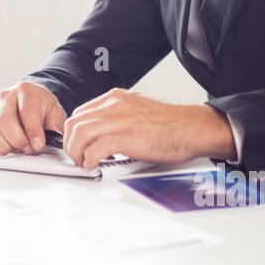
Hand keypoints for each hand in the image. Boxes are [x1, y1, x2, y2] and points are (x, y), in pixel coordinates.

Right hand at [0, 80, 66, 154]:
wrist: (28, 100)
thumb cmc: (41, 106)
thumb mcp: (55, 112)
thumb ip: (55, 125)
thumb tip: (54, 139)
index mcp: (25, 90)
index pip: (26, 111)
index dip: (32, 131)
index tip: (38, 145)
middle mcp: (5, 97)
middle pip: (4, 120)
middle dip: (17, 140)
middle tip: (28, 149)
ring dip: (5, 145)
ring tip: (18, 148)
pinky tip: (9, 148)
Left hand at [62, 88, 233, 169]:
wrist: (194, 128)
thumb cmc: (172, 125)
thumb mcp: (138, 112)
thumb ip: (119, 118)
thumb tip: (103, 135)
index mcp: (116, 98)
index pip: (80, 113)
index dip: (73, 132)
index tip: (76, 144)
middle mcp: (115, 105)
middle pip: (74, 123)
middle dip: (69, 143)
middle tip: (76, 157)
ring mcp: (120, 120)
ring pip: (80, 134)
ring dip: (76, 152)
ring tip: (83, 163)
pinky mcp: (128, 137)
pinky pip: (95, 147)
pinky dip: (88, 159)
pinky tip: (93, 165)